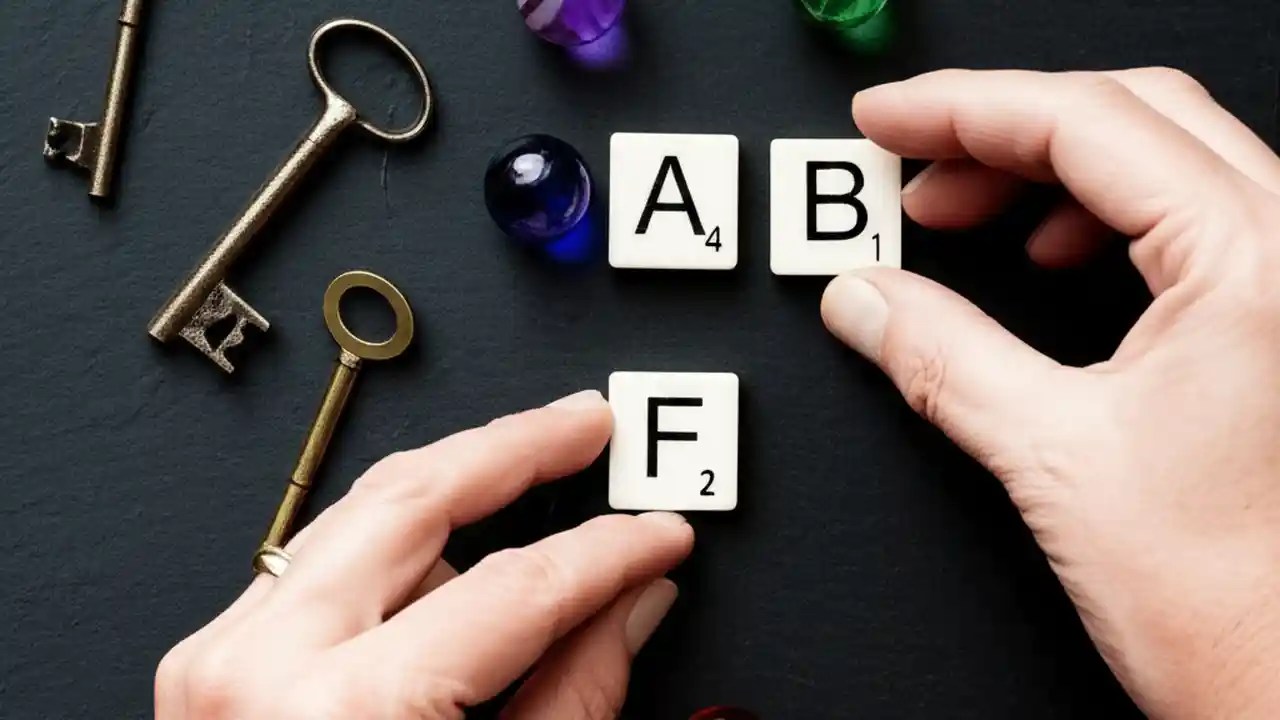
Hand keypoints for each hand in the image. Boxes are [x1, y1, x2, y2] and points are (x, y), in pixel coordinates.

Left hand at [155, 390, 693, 719]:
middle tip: (593, 420)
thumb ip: (576, 696)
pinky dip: (398, 542)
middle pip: (421, 493)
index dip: (610, 550)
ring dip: (459, 479)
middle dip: (523, 443)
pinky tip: (456, 537)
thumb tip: (631, 602)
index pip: (519, 586)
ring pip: (364, 511)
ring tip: (538, 458)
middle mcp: (267, 665)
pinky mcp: (211, 662)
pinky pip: (321, 563)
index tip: (660, 532)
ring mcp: (224, 657)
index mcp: (349, 713)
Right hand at [822, 68, 1279, 717]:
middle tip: (907, 163)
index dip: (963, 108)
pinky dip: (1096, 219)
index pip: (1087, 122)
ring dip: (1045, 173)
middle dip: (999, 131)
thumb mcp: (1055, 460)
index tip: (887, 120)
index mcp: (1258, 263)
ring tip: (956, 214)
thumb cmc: (1237, 606)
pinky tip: (1045, 257)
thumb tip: (863, 298)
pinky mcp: (1278, 321)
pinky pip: (1182, 220)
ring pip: (1157, 161)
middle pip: (1128, 118)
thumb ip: (943, 357)